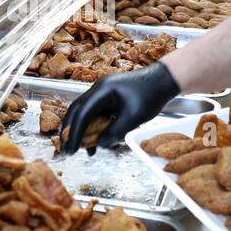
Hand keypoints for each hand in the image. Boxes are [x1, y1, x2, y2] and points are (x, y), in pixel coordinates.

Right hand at [58, 62, 179, 153]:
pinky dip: (92, 126)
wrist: (164, 80)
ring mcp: (102, 92)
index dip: (75, 134)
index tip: (72, 149)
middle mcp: (98, 90)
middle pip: (76, 111)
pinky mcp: (109, 97)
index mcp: (101, 91)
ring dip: (80, 130)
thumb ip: (114, 132)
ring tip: (80, 149)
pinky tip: (96, 141)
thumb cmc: (151, 95)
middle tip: (66, 149)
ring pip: (84, 112)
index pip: (82, 114)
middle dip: (70, 131)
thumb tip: (100, 144)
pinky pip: (95, 112)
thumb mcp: (134, 118)